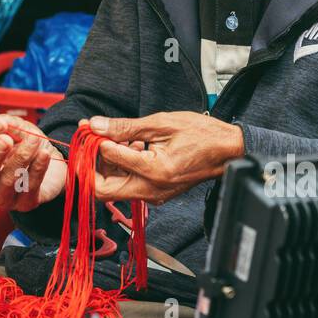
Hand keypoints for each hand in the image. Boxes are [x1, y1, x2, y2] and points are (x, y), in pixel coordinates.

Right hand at [0, 114, 67, 211]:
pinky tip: (44, 154)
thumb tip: (1, 122)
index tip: (0, 124)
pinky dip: (38, 168)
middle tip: (6, 139)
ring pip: (9, 180)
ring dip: (21, 157)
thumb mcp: (15, 130)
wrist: (51, 164)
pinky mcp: (25, 205)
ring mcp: (4, 199)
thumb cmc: (26, 147)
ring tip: (34, 140)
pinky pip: (30, 187)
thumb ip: (7, 124)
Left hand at [88, 111, 243, 204]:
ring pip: (112, 187)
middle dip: (90, 165)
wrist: (227, 150)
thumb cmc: (201, 135)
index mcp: (154, 172)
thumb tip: (96, 125)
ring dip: (106, 163)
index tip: (89, 128)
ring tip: (115, 137)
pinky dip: (120, 165)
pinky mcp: (154, 193)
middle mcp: (151, 190)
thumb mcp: (161, 123)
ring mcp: (153, 195)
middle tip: (90, 141)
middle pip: (102, 189)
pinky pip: (127, 184)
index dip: (93, 143)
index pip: (107, 161)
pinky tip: (130, 145)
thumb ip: (125, 127)